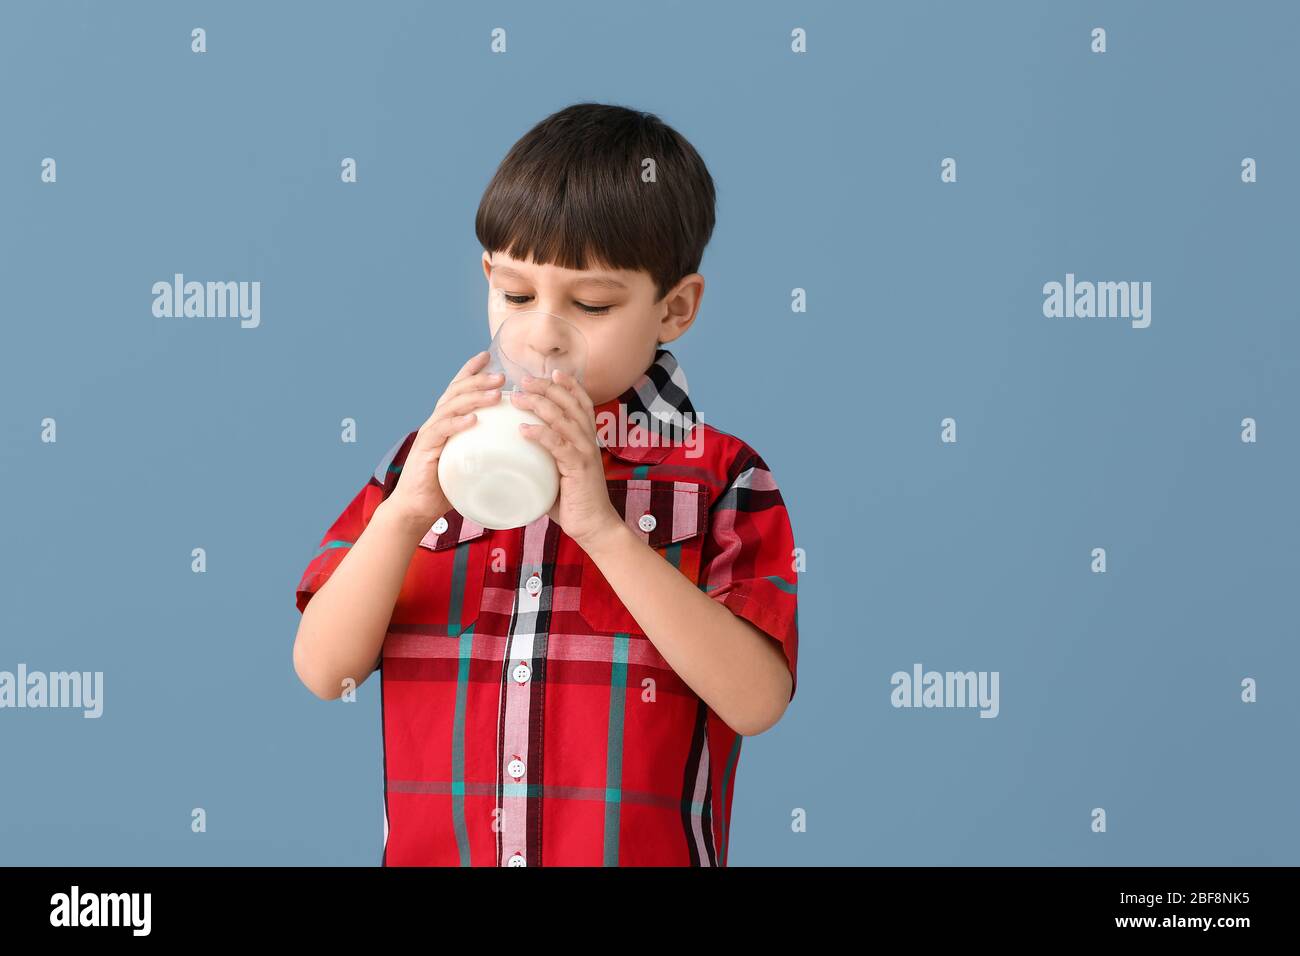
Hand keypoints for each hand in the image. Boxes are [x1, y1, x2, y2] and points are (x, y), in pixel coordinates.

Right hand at [385, 350, 504, 529]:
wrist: (417, 508)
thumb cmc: (446, 486)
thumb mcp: (470, 461)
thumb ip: (486, 449)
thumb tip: (517, 445)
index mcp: (446, 421)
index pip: (457, 389)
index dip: (470, 370)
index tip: (487, 355)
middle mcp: (436, 422)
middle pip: (456, 391)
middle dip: (478, 379)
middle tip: (501, 375)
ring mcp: (430, 434)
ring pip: (451, 407)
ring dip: (474, 397)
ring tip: (495, 393)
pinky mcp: (425, 451)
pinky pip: (440, 432)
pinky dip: (457, 423)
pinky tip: (473, 419)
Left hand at [511, 368, 622, 549]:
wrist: (594, 526)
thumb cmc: (573, 500)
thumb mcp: (559, 471)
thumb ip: (546, 457)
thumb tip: (516, 449)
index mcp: (587, 438)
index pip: (582, 402)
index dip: (569, 384)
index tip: (552, 371)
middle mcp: (589, 441)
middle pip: (571, 403)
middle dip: (547, 387)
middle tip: (524, 380)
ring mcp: (585, 453)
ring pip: (563, 419)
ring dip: (539, 405)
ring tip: (518, 398)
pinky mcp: (578, 469)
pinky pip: (558, 445)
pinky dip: (540, 434)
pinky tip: (524, 429)